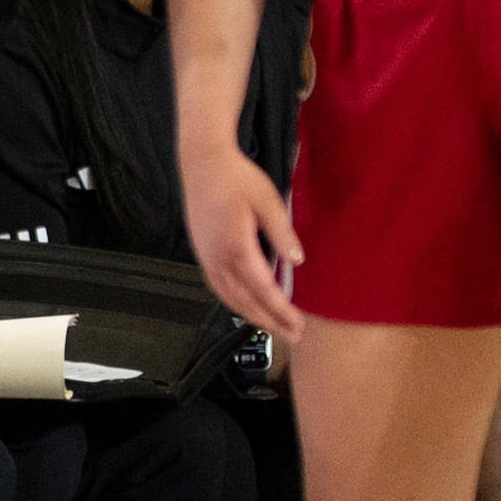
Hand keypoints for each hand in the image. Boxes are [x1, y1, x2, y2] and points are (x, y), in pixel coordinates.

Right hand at [182, 138, 305, 338]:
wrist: (203, 164)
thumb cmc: (235, 178)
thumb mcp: (267, 199)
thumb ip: (281, 232)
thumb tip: (296, 261)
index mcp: (236, 246)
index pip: (262, 289)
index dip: (280, 310)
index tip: (298, 324)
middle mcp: (218, 258)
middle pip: (246, 301)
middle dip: (270, 322)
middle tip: (293, 336)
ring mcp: (207, 258)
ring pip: (230, 299)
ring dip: (253, 317)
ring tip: (274, 327)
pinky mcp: (203, 255)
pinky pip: (219, 288)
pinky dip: (235, 303)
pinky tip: (247, 307)